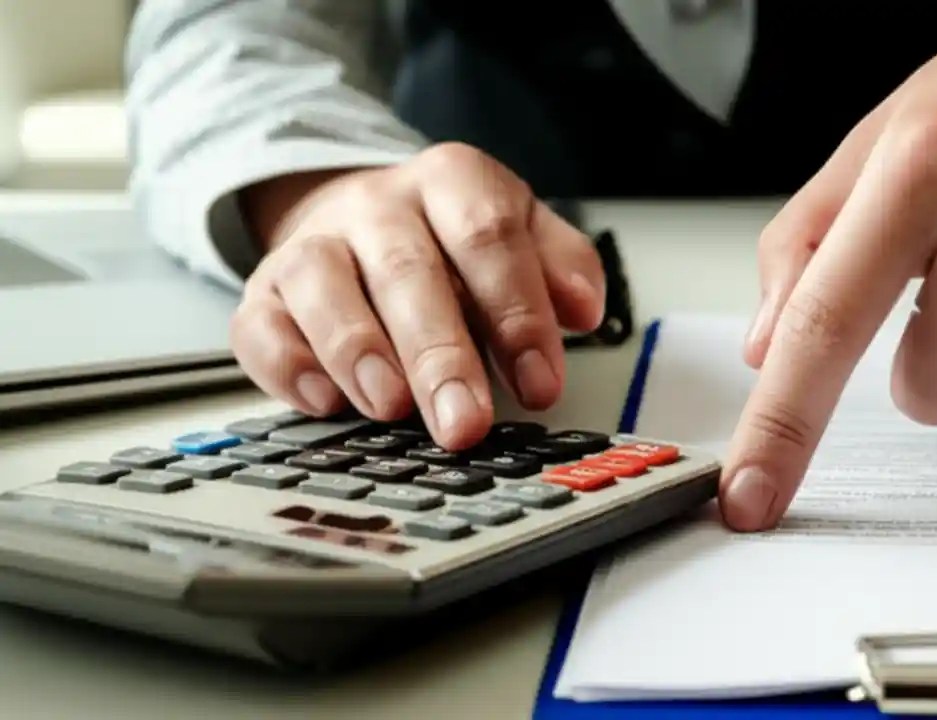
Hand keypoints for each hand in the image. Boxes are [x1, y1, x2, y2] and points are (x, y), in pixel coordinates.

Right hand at [230, 143, 605, 448]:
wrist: (358, 215)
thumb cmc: (450, 241)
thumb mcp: (521, 232)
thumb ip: (562, 265)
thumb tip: (585, 309)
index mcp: (451, 181)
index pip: (488, 237)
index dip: (516, 313)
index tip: (539, 384)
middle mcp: (377, 205)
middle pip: (407, 272)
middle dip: (440, 355)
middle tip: (465, 422)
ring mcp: (314, 244)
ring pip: (323, 286)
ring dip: (358, 352)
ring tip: (392, 409)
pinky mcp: (264, 292)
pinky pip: (260, 324)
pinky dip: (288, 365)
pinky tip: (325, 402)